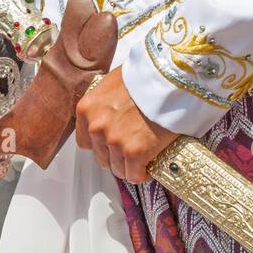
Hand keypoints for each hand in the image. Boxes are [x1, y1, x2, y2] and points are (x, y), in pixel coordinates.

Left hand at [74, 67, 176, 182]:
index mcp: (87, 109)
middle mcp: (97, 127)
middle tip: (129, 152)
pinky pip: (134, 175)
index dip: (100, 145)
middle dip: (115, 156)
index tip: (111, 145)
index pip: (85, 141)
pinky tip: (149, 166)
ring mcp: (115, 141)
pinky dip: (141, 174)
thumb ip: (105, 105)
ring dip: (129, 166)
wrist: (167, 79)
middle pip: (101, 157)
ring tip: (141, 159)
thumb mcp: (113, 84)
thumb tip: (111, 115)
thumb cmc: (144, 76)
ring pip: (118, 169)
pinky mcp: (135, 152)